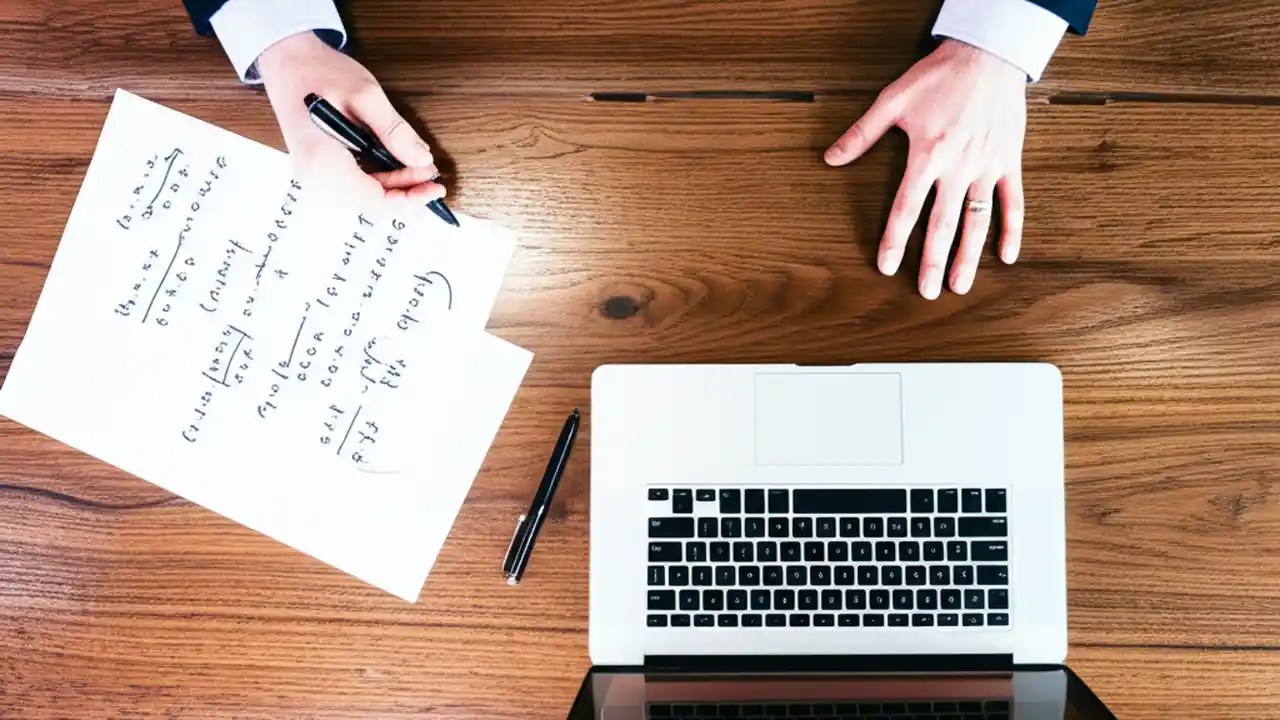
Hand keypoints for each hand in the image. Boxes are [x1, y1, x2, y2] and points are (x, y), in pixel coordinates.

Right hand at [257, 32, 443, 207]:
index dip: (410, 199)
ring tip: (419, 168)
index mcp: (324, 162)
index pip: (374, 200)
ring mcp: (313, 173)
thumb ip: (395, 131)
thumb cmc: (319, 72)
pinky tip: (398, 165)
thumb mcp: (365, 95)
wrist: (285, 60)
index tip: (436, 187)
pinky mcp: (317, 167)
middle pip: (370, 202)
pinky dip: (380, 179)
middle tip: (431, 173)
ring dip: (394, 186)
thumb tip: (423, 160)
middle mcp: (314, 176)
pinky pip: (353, 184)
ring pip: (364, 196)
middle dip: (405, 193)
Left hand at [825, 39, 1026, 298]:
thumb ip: (862, 133)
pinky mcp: (1010, 161)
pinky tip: (1006, 257)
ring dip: (968, 256)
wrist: (988, 54)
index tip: (886, 267)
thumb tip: (831, 158)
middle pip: (942, 225)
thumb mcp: (894, 100)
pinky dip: (1012, 230)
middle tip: (925, 293)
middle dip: (932, 262)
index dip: (894, 240)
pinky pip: (1013, 202)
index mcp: (927, 155)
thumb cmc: (940, 75)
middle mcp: (959, 167)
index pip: (906, 208)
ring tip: (959, 285)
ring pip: (977, 221)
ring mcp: (987, 166)